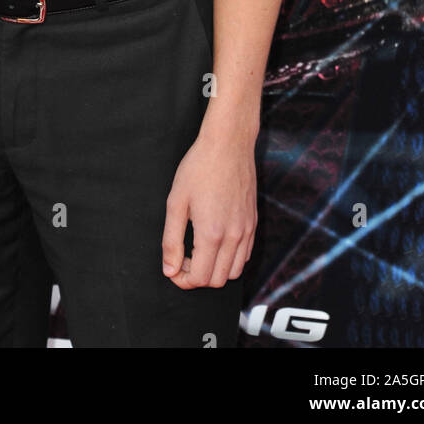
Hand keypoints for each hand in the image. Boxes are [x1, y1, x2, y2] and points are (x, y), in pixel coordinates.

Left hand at [161, 125, 256, 288]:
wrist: (228, 143)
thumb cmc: (199, 167)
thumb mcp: (176, 202)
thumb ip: (171, 240)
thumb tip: (170, 269)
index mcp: (211, 233)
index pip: (200, 278)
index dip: (183, 280)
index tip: (173, 268)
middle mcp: (233, 236)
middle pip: (217, 280)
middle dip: (197, 277)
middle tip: (183, 259)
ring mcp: (247, 230)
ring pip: (234, 272)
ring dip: (215, 270)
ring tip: (198, 251)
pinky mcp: (253, 222)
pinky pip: (245, 255)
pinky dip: (230, 259)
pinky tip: (215, 242)